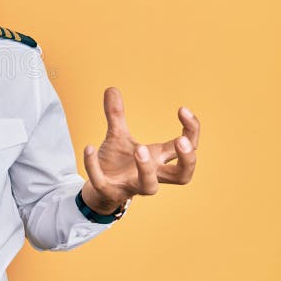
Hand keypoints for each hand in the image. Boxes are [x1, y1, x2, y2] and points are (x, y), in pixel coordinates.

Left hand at [81, 87, 199, 214]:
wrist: (99, 189)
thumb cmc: (117, 163)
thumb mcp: (118, 136)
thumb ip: (116, 114)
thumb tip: (111, 88)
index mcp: (159, 160)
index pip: (188, 149)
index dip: (191, 130)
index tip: (183, 109)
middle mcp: (152, 176)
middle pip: (183, 176)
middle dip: (187, 159)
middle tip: (181, 140)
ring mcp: (132, 186)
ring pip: (150, 186)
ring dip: (146, 167)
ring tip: (139, 148)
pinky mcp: (109, 191)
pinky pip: (103, 182)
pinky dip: (94, 165)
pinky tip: (89, 147)